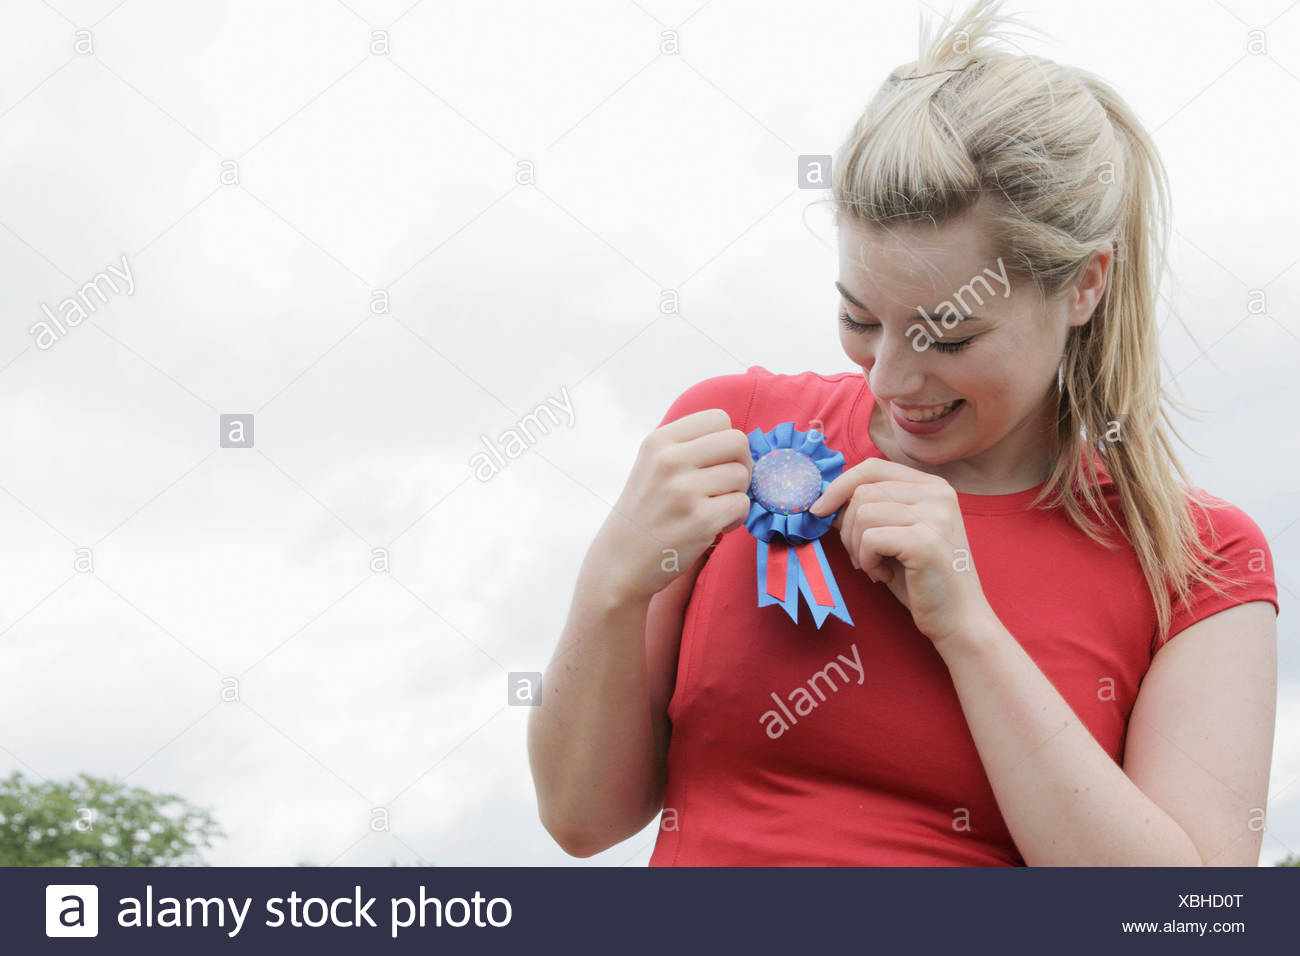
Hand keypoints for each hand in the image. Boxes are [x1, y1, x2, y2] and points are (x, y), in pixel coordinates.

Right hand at [593, 408, 752, 603]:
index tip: (716, 463)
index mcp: (659, 441)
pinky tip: (716, 525)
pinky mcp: (701, 520)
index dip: (726, 442)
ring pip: (742, 475)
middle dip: (742, 464)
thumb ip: (688, 447)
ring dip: (737, 494)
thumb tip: (740, 443)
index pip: (718, 418)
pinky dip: (736, 518)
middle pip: (738, 441)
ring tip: (714, 509)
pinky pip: (742, 505)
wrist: (620, 562)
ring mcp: (685, 490)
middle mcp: (670, 460)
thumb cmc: (644, 513)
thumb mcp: (652, 465)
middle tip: (726, 485)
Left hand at [808, 457, 995, 646]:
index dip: (839, 486)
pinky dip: (867, 561)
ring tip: (875, 567)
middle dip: (847, 527)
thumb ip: (870, 512)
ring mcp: (935, 515)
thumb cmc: (921, 579)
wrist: (959, 618)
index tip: (820, 510)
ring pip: (862, 513)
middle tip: (861, 557)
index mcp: (932, 486)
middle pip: (862, 490)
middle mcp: (938, 493)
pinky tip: (884, 576)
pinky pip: (870, 539)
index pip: (873, 467)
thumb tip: (826, 501)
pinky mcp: (925, 542)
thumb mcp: (894, 535)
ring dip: (856, 547)